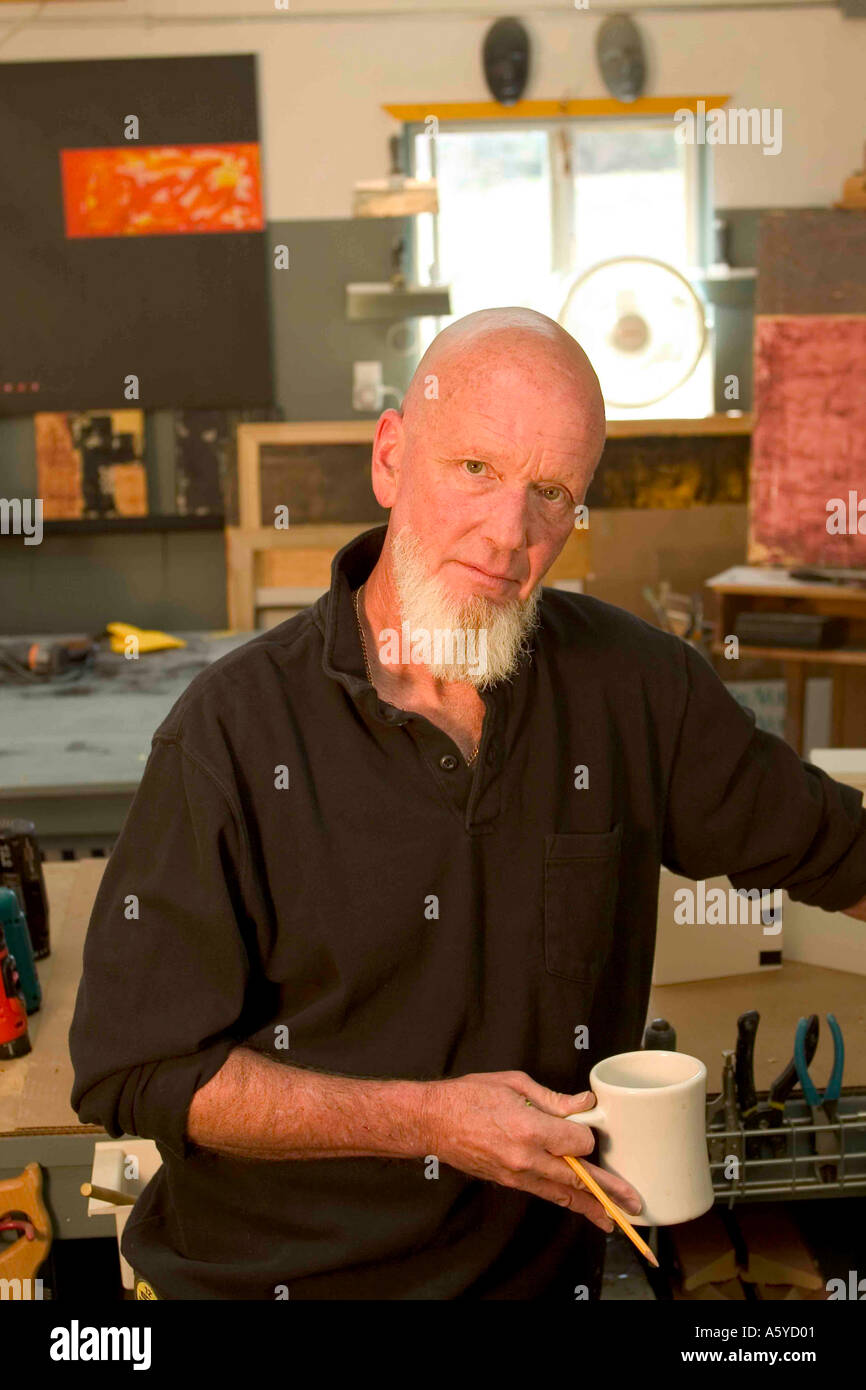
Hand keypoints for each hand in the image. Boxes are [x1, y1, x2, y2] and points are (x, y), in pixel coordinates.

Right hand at [421, 1069, 642, 1232]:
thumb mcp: (514, 1084)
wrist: (433, 1121)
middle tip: (633, 1202)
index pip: (577, 1143)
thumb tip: (583, 1105)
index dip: (587, 1136)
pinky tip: (579, 1208)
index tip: (586, 1128)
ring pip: (562, 1195)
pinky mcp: (509, 1182)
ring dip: (590, 1207)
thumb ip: (553, 1099)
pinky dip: (565, 1202)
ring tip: (613, 1219)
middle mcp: (525, 1157)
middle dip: (608, 1190)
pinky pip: (544, 1194)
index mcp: (528, 1128)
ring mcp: (516, 1174)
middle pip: (577, 1179)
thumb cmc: (469, 1096)